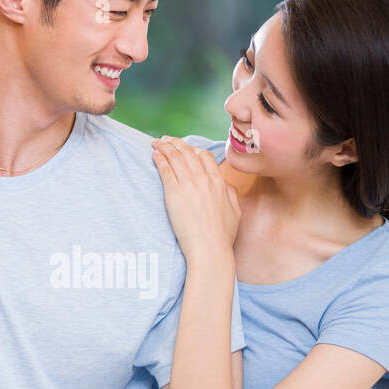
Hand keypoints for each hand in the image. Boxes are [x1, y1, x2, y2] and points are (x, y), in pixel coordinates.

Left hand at [151, 136, 240, 263]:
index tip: (185, 148)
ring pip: (175, 157)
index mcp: (219, 182)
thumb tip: (225, 184)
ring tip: (157, 142)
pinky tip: (154, 154)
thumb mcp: (235, 211)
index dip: (193, 149)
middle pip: (188, 152)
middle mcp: (204, 179)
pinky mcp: (174, 193)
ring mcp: (188, 185)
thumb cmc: (222, 236)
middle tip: (167, 140)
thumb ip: (230, 194)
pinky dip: (159, 159)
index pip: (204, 156)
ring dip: (165, 146)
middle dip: (176, 143)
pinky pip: (165, 169)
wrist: (209, 248)